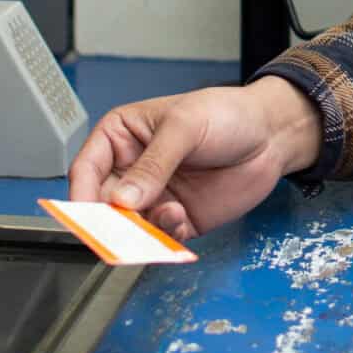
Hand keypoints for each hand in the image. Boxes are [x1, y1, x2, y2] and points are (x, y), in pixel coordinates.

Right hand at [66, 77, 321, 239]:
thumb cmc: (227, 114)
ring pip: (129, 227)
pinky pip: (159, 238)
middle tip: (123, 227)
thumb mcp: (185, 126)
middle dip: (110, 221)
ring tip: (165, 216)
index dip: (81, 194)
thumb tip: (124, 199)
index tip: (86, 215)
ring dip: (140, 231)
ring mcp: (154, 197)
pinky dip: (165, 237)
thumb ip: (153, 163)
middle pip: (102, 206)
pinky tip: (181, 219)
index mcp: (121, 137)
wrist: (271, 134)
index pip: (86, 170)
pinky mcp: (178, 219)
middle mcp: (132, 170)